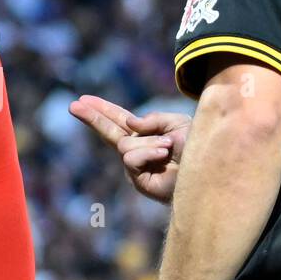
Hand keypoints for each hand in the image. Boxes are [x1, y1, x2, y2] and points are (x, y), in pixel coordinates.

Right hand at [69, 95, 191, 202]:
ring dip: (149, 142)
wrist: (208, 171)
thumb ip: (153, 120)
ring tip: (168, 148)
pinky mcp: (137, 180)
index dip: (103, 109)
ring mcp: (136, 166)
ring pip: (124, 145)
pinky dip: (148, 152)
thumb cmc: (197, 150)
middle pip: (109, 131)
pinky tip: (163, 156)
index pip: (120, 120)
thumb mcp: (177, 123)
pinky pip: (130, 158)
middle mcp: (138, 149)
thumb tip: (130, 125)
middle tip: (72, 105)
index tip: (84, 100)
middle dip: (92, 117)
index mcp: (147, 133)